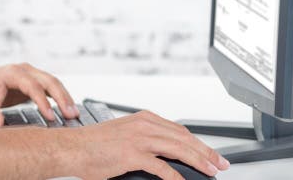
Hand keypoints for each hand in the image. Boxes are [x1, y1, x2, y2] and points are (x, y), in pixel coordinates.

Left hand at [0, 62, 79, 126]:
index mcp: (12, 73)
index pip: (32, 86)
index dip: (42, 101)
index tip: (50, 117)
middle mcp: (24, 70)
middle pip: (48, 80)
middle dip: (61, 97)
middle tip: (71, 114)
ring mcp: (30, 73)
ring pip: (52, 82)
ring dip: (64, 96)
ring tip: (73, 113)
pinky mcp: (34, 80)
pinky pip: (50, 86)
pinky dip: (60, 96)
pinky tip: (67, 108)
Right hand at [69, 109, 230, 179]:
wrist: (71, 147)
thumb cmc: (92, 145)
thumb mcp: (123, 136)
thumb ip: (144, 141)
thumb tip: (164, 156)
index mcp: (142, 119)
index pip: (179, 130)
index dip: (198, 143)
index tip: (209, 153)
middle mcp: (143, 125)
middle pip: (184, 138)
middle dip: (206, 152)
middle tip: (221, 163)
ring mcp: (138, 139)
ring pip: (178, 149)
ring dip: (199, 161)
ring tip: (211, 171)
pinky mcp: (132, 154)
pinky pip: (161, 167)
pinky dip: (175, 176)